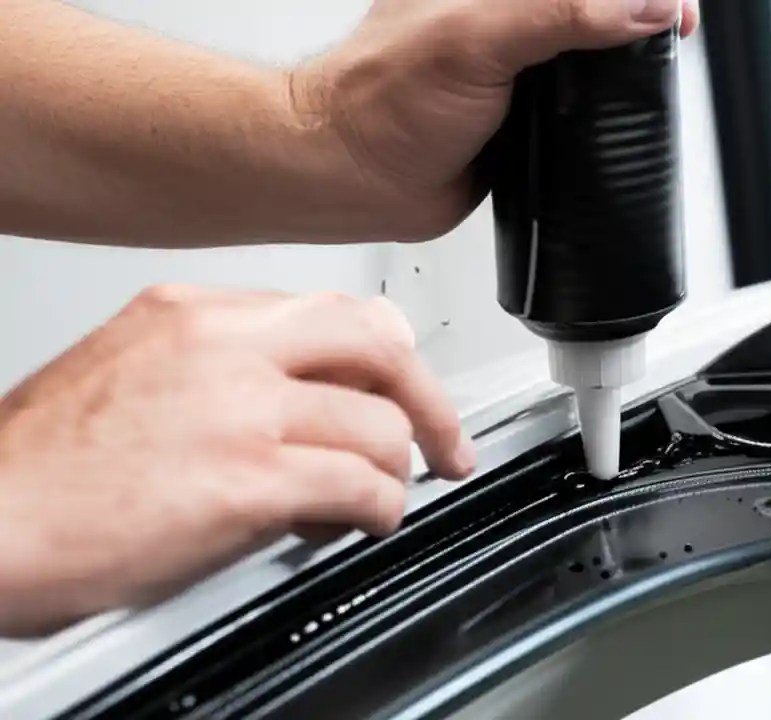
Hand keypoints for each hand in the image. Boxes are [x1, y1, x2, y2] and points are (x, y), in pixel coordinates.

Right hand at [0, 286, 473, 636]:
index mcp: (197, 312)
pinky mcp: (248, 480)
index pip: (334, 312)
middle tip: (446, 441)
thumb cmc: (48, 463)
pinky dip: (379, 510)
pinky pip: (361, 486)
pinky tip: (359, 523)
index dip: (388, 355)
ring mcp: (240, 410)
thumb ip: (229, 362)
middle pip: (377, 347)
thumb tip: (313, 383)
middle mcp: (225, 346)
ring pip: (379, 426)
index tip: (408, 387)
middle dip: (428, 402)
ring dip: (391, 472)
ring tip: (369, 500)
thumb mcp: (137, 369)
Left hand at [287, 0, 699, 239]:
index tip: (670, 7)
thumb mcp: (479, 37)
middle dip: (639, 13)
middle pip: (594, 8)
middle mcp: (509, 14)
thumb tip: (641, 5)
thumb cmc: (383, 101)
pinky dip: (609, 107)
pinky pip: (582, 103)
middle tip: (676, 28)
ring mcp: (521, 64)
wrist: (357, 177)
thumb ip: (564, 13)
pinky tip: (628, 108)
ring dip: (628, 57)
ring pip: (594, 50)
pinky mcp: (527, 114)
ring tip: (665, 57)